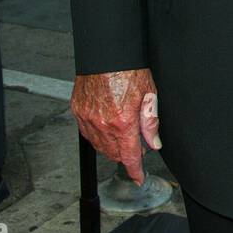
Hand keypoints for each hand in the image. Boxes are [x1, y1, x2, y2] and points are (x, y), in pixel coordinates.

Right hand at [69, 69, 159, 185]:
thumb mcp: (149, 95)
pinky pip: (88, 134)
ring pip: (100, 146)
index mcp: (123, 122)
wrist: (106, 54)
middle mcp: (103, 124)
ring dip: (113, 147)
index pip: (130, 156)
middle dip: (127, 154)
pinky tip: (107, 129)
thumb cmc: (129, 71)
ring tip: (123, 134)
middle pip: (115, 153)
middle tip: (137, 143)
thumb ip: (150, 123)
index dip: (135, 170)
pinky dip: (99, 137)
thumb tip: (153, 144)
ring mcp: (88, 119)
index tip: (138, 178)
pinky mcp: (78, 112)